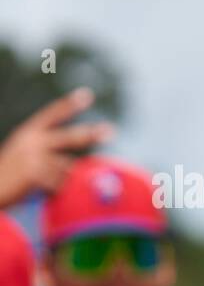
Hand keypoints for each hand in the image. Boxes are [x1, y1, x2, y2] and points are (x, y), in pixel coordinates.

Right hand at [0, 88, 114, 208]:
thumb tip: (75, 166)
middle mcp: (31, 141)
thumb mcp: (23, 154)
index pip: (52, 115)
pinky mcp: (35, 173)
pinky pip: (59, 184)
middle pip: (69, 137)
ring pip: (66, 168)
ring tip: (40, 183)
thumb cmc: (9, 174)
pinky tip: (39, 191)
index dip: (69, 105)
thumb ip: (46, 153)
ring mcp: (33, 156)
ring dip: (60, 179)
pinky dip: (55, 190)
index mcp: (28, 132)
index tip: (87, 94)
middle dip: (90, 134)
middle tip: (111, 130)